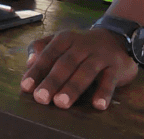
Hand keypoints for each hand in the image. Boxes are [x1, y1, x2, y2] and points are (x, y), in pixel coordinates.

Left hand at [21, 28, 138, 109]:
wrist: (117, 39)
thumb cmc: (81, 46)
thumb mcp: (61, 42)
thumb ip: (41, 50)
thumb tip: (29, 63)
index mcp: (65, 39)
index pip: (48, 54)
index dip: (37, 70)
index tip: (26, 87)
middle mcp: (82, 45)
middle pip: (65, 63)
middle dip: (52, 81)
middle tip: (41, 98)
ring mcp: (100, 55)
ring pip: (85, 71)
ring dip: (72, 88)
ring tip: (61, 103)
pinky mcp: (116, 67)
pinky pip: (110, 80)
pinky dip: (104, 93)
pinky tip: (98, 105)